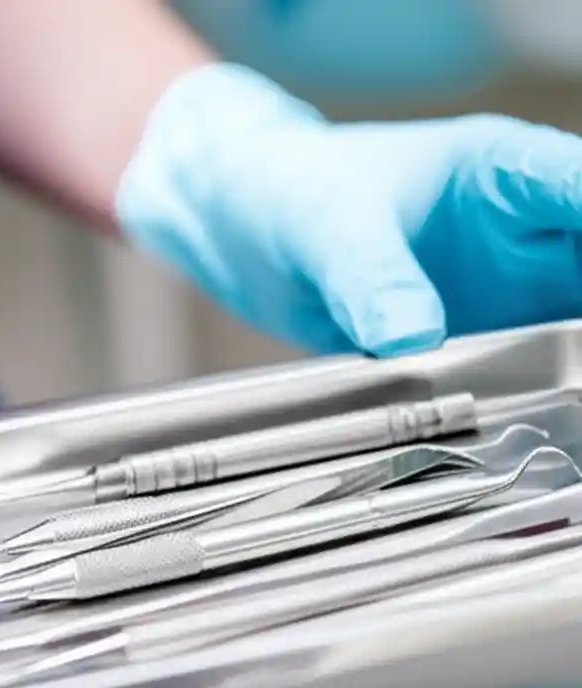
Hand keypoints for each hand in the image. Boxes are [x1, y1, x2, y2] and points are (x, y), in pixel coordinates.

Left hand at [117, 63, 581, 355]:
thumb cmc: (287, 189)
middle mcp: (523, 230)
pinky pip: (531, 369)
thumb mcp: (326, 226)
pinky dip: (540, 392)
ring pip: (576, 327)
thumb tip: (412, 338)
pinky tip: (541, 417)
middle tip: (576, 362)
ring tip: (562, 395)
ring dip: (572, 360)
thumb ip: (371, 278)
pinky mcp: (481, 339)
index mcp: (500, 170)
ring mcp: (509, 288)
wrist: (240, 221)